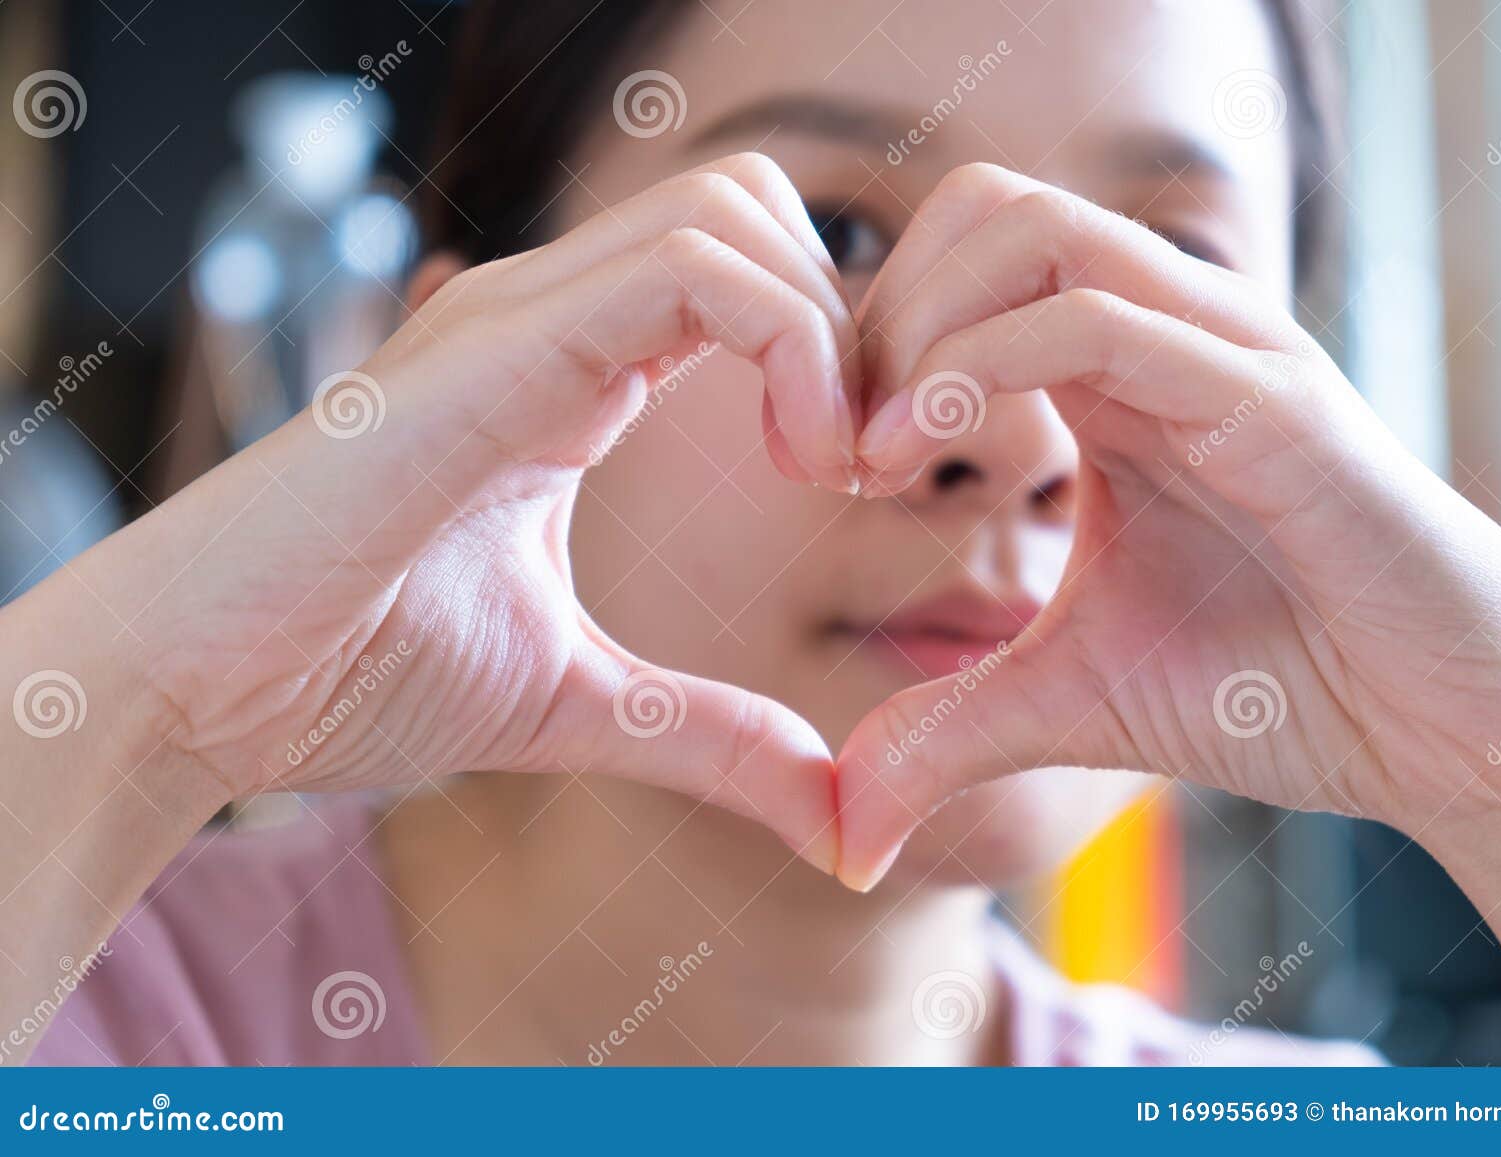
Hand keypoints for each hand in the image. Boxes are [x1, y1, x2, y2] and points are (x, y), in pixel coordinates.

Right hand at [105, 153, 860, 871]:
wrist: (197, 689)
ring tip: (830, 468)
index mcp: (572, 371)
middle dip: (850, 319)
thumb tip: (835, 812)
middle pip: (752, 203)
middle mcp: (549, 316)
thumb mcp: (578, 706)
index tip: (862, 478)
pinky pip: (685, 270)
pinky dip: (789, 344)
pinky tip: (794, 464)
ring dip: (827, 328)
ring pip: (731, 206)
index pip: (743, 272)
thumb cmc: (347, 674)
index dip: (837, 354)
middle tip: (861, 463)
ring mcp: (517, 316)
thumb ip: (708, 736)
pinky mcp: (495, 349)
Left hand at [834, 163, 1500, 890]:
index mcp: (1115, 376)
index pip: (966, 261)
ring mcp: (1223, 352)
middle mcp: (1166, 335)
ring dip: (920, 328)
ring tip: (875, 454)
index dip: (869, 340)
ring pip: (1038, 233)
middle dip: (880, 311)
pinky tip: (927, 451)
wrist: (1438, 733)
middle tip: (838, 446)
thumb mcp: (1069, 703)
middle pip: (987, 207)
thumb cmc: (1272, 688)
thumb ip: (948, 730)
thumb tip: (841, 826)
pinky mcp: (1272, 403)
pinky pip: (1106, 325)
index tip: (823, 459)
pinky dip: (986, 368)